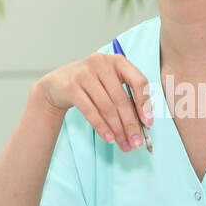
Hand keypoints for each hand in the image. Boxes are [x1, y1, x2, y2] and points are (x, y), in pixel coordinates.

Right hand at [37, 53, 152, 151]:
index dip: (145, 103)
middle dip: (131, 124)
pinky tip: (109, 138)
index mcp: (118, 61)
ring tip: (124, 144)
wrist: (58, 83)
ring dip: (118, 129)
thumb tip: (143, 124)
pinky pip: (91, 111)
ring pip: (107, 107)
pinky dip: (102, 127)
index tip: (148, 123)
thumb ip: (127, 97)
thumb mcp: (110, 83)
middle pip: (121, 99)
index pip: (138, 81)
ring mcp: (85, 74)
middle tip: (137, 142)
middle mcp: (101, 63)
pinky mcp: (72, 87)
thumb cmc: (91, 84)